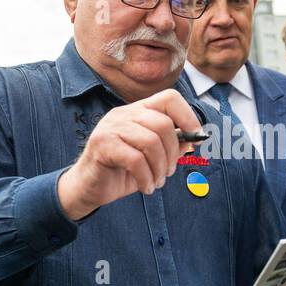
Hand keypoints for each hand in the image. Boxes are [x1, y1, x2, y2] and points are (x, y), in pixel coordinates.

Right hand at [57, 90, 201, 220]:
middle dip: (172, 153)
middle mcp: (124, 114)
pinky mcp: (102, 144)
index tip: (196, 137)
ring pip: (150, 142)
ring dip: (159, 169)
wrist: (89, 186)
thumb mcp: (152, 158)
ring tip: (156, 182)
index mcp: (138, 111)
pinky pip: (135, 159)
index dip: (188, 116)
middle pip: (163, 124)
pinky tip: (146, 187)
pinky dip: (146, 178)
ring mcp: (111, 127)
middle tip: (168, 172)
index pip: (169, 98)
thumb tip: (193, 140)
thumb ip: (171, 146)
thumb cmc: (122, 170)